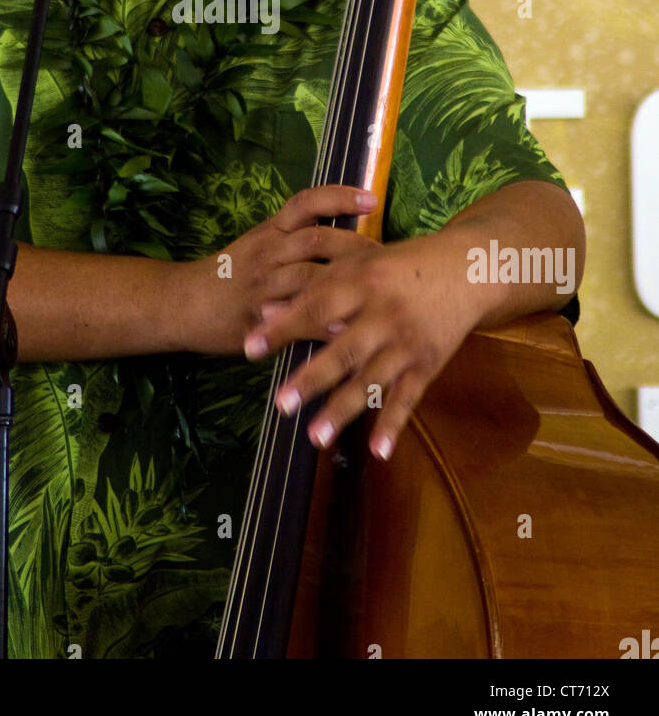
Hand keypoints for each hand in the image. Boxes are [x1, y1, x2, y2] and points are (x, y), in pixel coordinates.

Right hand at [174, 184, 376, 356]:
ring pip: (312, 276)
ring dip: (348, 284)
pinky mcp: (260, 316)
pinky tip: (351, 329)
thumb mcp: (255, 245)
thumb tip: (342, 240)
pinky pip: (298, 318)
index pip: (306, 203)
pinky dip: (326, 323)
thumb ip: (291, 241)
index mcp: (269, 232)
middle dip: (358, 248)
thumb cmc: (226, 276)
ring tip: (380, 292)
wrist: (182, 303)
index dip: (339, 196)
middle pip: (319, 240)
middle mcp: (268, 252)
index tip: (371, 196)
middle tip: (390, 259)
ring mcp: (264, 285)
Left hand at [242, 226, 480, 460]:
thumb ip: (315, 287)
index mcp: (362, 282)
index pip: (315, 307)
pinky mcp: (428, 364)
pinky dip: (393, 424)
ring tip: (314, 437)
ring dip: (343, 411)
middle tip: (280, 404)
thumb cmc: (402, 264)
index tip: (249, 348)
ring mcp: (407, 343)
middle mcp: (384, 314)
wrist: (467, 268)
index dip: (282, 328)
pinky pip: (408, 398)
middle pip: (343, 351)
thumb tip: (265, 310)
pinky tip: (378, 452)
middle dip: (311, 379)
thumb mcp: (360, 264)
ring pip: (371, 381)